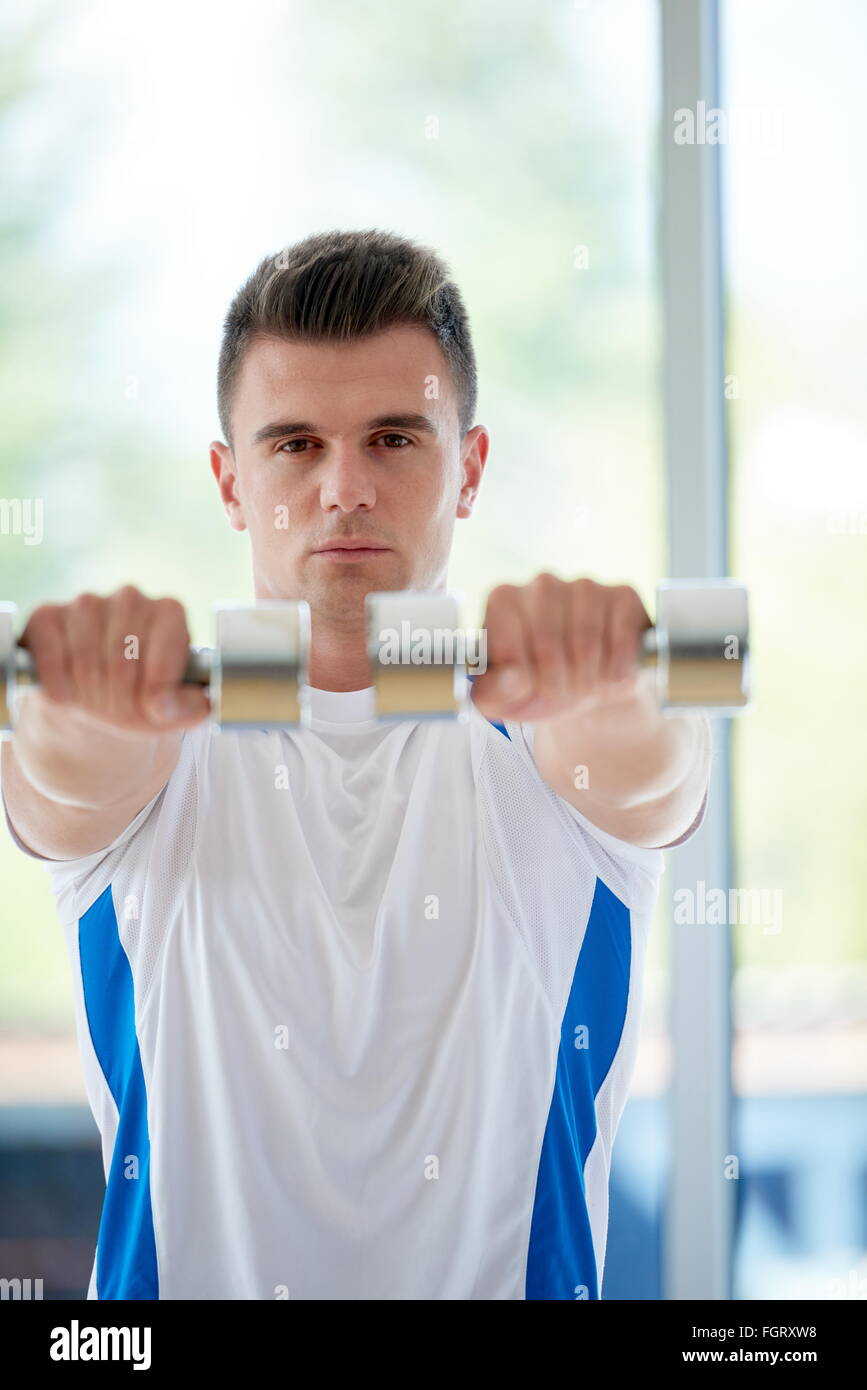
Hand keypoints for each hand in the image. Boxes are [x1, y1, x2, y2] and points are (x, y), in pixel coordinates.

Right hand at [19, 585, 210, 733]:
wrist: (97, 700)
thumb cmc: (144, 699)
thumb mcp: (175, 711)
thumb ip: (187, 708)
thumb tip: (164, 705)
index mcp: (169, 612)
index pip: (163, 661)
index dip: (154, 696)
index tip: (151, 711)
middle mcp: (130, 598)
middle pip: (123, 664)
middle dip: (120, 702)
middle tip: (120, 714)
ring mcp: (86, 603)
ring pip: (86, 661)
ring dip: (89, 697)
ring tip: (96, 704)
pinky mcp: (46, 617)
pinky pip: (50, 659)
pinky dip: (58, 688)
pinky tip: (67, 695)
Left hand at [470, 574, 651, 724]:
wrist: (586, 685)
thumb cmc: (537, 685)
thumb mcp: (503, 698)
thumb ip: (491, 692)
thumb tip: (510, 679)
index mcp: (503, 601)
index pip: (511, 651)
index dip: (525, 683)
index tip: (532, 690)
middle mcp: (542, 584)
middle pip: (549, 646)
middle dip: (558, 684)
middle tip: (562, 693)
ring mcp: (584, 586)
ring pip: (587, 642)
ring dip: (589, 679)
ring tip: (585, 685)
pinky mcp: (623, 596)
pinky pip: (622, 639)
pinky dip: (618, 670)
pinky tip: (610, 675)